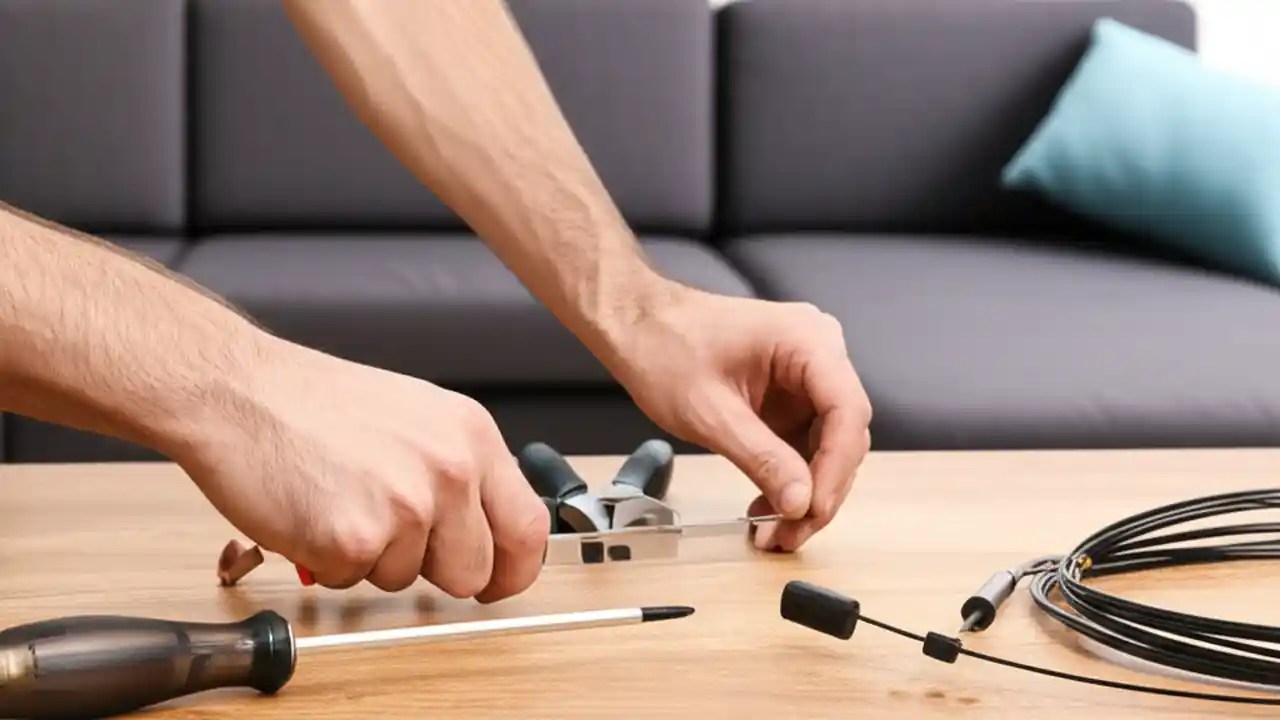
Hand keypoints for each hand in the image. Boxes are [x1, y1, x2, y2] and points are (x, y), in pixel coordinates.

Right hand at [170, 338, 548, 601]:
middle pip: (472, 572)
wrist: (240, 391)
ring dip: (370, 559)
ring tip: (339, 501)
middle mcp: (450, 470)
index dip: (513, 569)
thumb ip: (459, 469)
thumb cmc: (315, 403)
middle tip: (385, 532)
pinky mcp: (355, 539)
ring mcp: (406, 506)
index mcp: (471, 436)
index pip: (527, 527)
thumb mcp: (417, 417)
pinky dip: (326, 562)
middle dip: (430, 569)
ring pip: (407, 580)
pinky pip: (352, 582)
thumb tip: (485, 529)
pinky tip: (311, 512)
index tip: (495, 581)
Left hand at [607, 288, 871, 551]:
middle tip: (790, 533)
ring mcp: (806, 374)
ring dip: (805, 492)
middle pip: (843, 433)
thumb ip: (762, 458)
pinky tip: (768, 508)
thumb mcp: (710, 412)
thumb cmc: (664, 347)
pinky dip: (789, 478)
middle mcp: (819, 352)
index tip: (813, 509)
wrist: (637, 326)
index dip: (836, 468)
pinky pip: (803, 442)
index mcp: (808, 341)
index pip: (847, 411)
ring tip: (776, 532)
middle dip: (819, 490)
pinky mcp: (790, 395)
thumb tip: (802, 503)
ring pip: (827, 445)